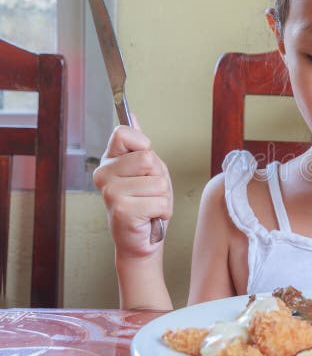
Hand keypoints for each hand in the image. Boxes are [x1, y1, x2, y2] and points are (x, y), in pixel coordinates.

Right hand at [92, 118, 172, 259]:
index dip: (143, 145)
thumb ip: (139, 145)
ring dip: (163, 197)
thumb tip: (132, 115)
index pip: (124, 133)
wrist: (142, 239)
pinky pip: (160, 202)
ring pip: (158, 182)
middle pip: (148, 158)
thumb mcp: (148, 170)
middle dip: (159, 177)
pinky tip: (150, 217)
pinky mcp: (121, 210)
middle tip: (150, 192)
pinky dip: (164, 211)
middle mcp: (104, 174)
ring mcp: (110, 192)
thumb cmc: (147, 203)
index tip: (144, 164)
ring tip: (150, 205)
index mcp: (109, 160)